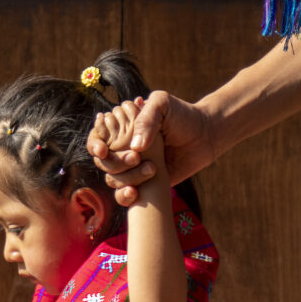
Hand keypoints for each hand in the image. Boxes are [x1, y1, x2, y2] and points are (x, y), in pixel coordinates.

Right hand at [88, 90, 214, 206]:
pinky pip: (125, 196)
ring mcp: (133, 168)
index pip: (97, 137)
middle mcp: (124, 148)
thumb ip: (146, 118)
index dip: (95, 144)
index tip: (103, 150)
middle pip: (103, 162)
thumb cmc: (183, 115)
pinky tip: (135, 193)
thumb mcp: (162, 104)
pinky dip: (125, 197)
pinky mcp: (144, 185)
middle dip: (115, 163)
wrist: (205, 136)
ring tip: (152, 169)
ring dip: (126, 178)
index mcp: (122, 127)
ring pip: (113, 179)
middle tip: (137, 158)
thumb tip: (135, 148)